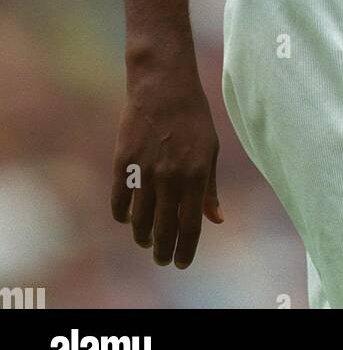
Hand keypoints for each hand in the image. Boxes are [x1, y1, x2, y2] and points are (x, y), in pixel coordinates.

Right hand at [111, 68, 222, 266]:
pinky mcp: (122, 163)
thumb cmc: (193, 117)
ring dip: (142, 237)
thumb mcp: (210, 150)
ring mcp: (144, 171)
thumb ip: (210, 187)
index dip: (186, 250)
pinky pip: (119, 203)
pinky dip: (123, 216)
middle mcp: (170, 177)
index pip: (190, 226)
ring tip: (146, 241)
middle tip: (162, 259)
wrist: (163, 85)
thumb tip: (217, 220)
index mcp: (196, 175)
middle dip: (163, 251)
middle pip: (163, 230)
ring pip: (139, 221)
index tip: (182, 263)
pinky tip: (129, 219)